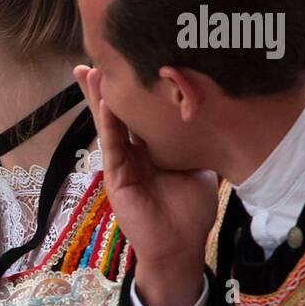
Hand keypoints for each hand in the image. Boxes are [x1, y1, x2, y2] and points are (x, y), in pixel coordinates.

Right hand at [74, 65, 213, 305]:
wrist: (181, 245)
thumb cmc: (190, 210)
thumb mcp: (199, 167)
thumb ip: (197, 143)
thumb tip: (216, 113)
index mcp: (150, 149)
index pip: (137, 113)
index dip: (130, 90)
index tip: (127, 63)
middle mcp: (132, 153)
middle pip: (115, 113)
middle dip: (102, 88)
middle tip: (92, 59)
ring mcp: (122, 165)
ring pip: (108, 125)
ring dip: (97, 98)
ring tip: (89, 72)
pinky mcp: (117, 178)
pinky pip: (112, 146)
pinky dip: (108, 124)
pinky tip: (105, 102)